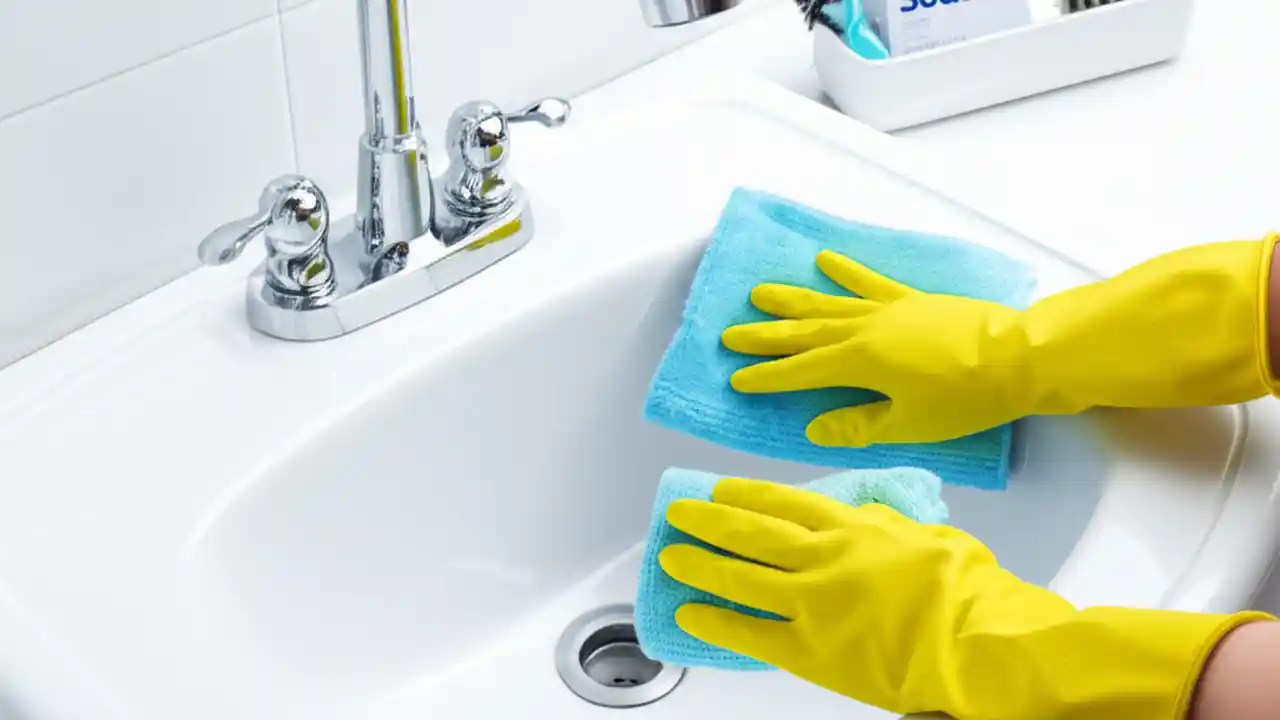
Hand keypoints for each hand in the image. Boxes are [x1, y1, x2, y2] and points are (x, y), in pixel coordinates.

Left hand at [660, 477, 1270, 718]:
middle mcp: (822, 557)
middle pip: (750, 532)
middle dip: (709, 521)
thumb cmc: (966, 587)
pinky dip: (716, 622)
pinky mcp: (811, 650)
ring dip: (701, 564)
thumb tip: (862, 516)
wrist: (977, 640)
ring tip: (671, 556)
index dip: (745, 493)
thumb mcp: (926, 532)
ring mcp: (811, 603)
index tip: (720, 487)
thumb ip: (883, 522)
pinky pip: (751, 633)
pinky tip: (689, 613)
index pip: (783, 501)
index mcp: (852, 525)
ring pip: (740, 577)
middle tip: (679, 514)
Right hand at [724, 240, 1276, 446]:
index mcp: (859, 363)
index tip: (735, 378)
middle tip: (729, 335)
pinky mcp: (912, 300)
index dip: (767, 377)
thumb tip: (814, 429)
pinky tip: (825, 260)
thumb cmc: (965, 399)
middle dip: (765, 336)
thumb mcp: (909, 424)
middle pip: (804, 332)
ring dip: (792, 300)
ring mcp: (888, 309)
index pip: (800, 372)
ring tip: (758, 294)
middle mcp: (864, 329)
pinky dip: (847, 271)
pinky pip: (871, 282)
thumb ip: (858, 425)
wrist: (1019, 357)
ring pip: (828, 303)